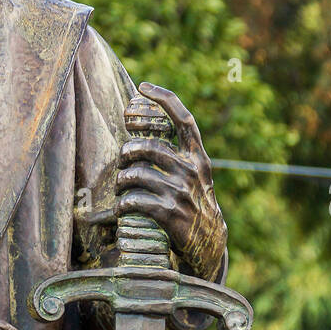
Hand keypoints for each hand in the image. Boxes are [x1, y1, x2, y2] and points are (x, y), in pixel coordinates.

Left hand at [115, 81, 226, 279]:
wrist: (209, 243)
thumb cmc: (194, 205)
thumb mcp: (195, 177)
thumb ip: (179, 159)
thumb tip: (145, 141)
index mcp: (198, 157)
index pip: (184, 120)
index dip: (164, 99)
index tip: (143, 86)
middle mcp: (191, 170)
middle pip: (146, 147)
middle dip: (126, 154)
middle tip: (122, 164)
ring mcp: (181, 191)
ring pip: (135, 175)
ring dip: (121, 182)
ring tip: (121, 188)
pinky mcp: (169, 213)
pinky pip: (134, 200)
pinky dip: (122, 205)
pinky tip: (123, 208)